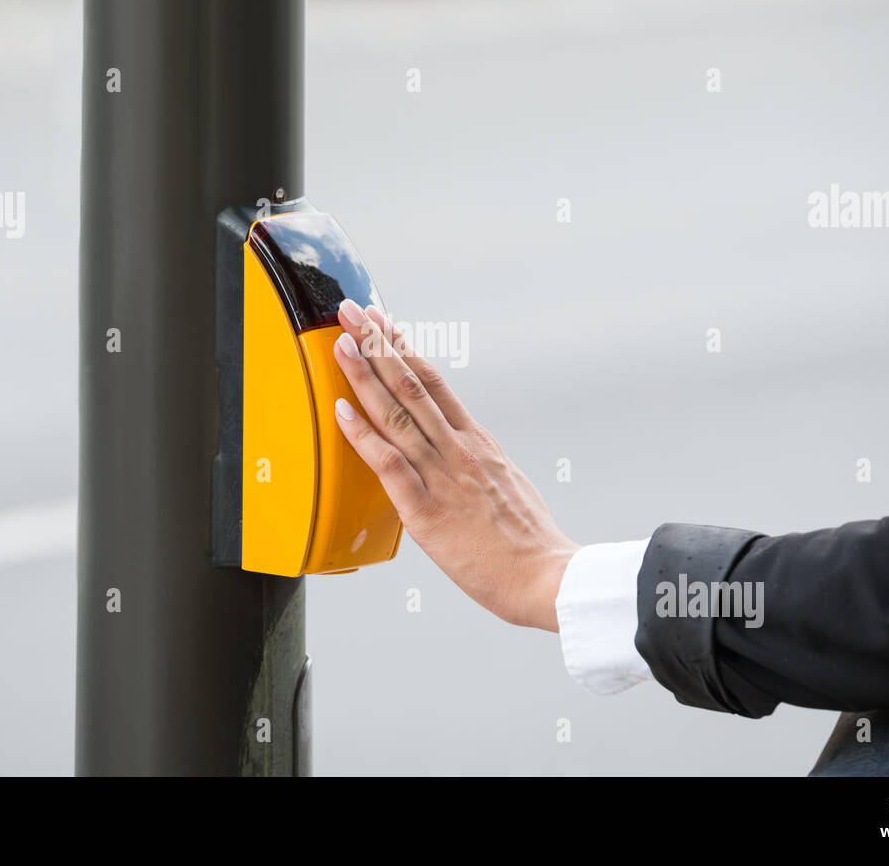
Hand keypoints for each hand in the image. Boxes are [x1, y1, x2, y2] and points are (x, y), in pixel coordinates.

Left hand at [331, 298, 578, 631]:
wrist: (546, 577)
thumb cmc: (529, 542)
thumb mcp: (507, 484)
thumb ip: (478, 463)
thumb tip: (460, 450)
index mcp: (477, 443)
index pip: (434, 382)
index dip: (403, 348)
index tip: (384, 323)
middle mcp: (458, 450)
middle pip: (411, 384)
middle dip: (377, 344)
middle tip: (354, 311)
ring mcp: (442, 477)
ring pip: (397, 413)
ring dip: (365, 375)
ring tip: (343, 343)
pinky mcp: (427, 510)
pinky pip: (388, 465)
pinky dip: (363, 435)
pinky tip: (343, 411)